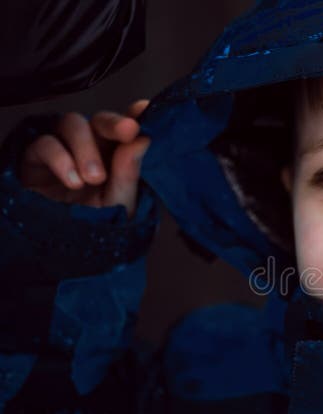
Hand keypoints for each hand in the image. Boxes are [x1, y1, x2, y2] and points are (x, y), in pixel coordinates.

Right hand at [19, 99, 150, 218]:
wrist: (62, 251)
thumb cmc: (95, 224)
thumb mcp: (119, 204)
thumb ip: (129, 173)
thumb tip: (143, 139)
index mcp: (117, 155)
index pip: (127, 128)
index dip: (136, 114)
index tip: (144, 110)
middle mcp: (91, 147)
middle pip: (100, 120)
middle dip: (114, 123)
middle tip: (128, 132)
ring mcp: (63, 149)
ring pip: (72, 124)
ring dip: (86, 147)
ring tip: (94, 178)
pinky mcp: (36, 159)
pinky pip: (44, 143)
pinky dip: (60, 158)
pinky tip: (73, 181)